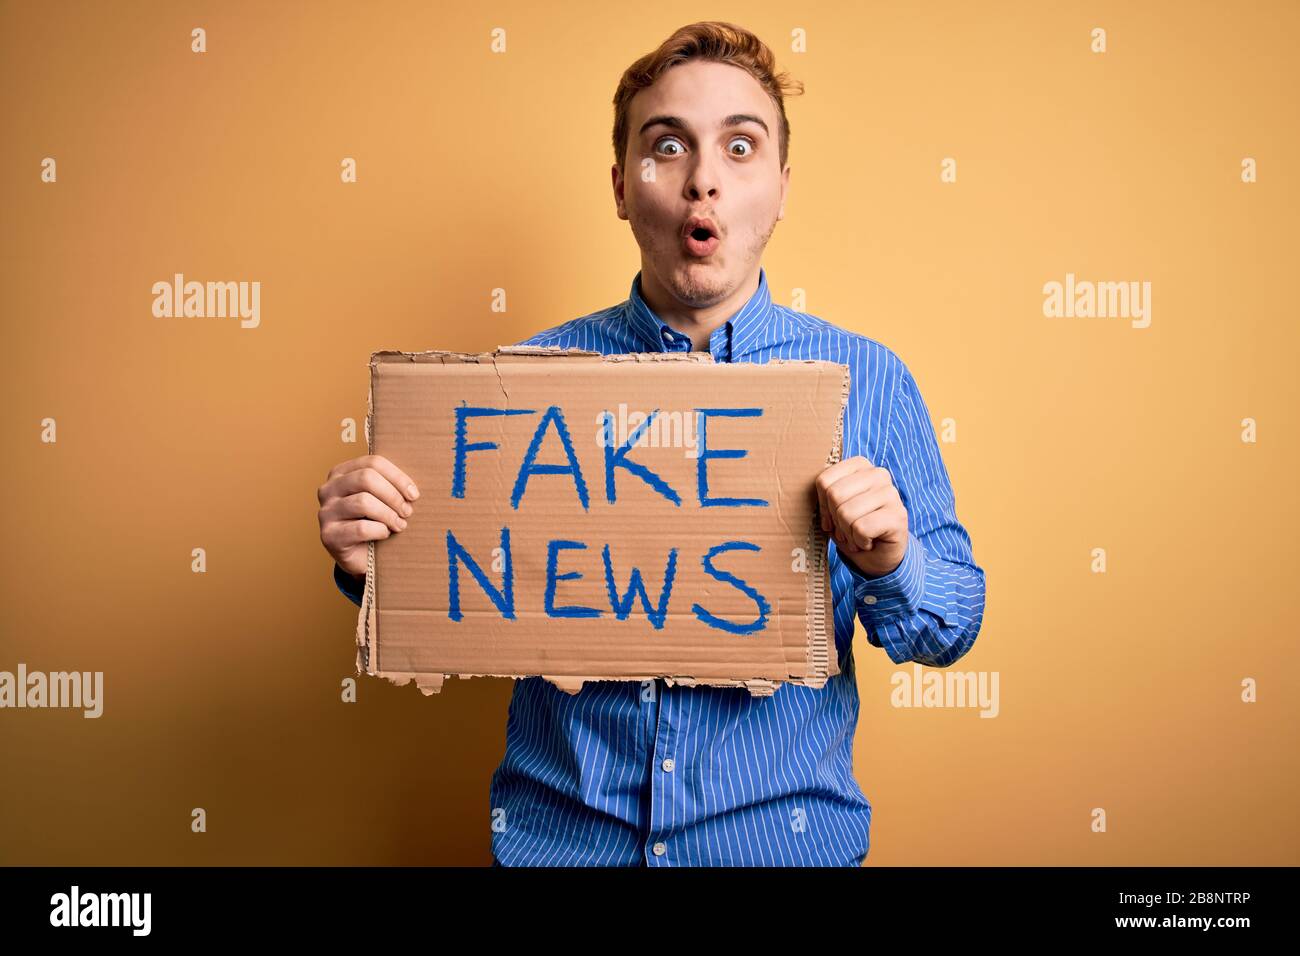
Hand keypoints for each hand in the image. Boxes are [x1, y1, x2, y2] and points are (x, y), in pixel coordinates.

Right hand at [317, 455, 419, 578]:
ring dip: (388, 515)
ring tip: (399, 524)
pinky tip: (385, 535)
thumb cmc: (373, 521)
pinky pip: (361, 528)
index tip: (413, 494)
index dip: (397, 477)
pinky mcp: (329, 535)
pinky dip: (380, 531)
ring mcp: (326, 512)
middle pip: (366, 478)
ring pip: (363, 502)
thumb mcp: (380, 498)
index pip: (372, 463)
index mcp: (341, 473)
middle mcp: (328, 489)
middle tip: (407, 511)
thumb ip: (389, 485)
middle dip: (393, 495)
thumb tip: (413, 487)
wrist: (360, 556)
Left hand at [814, 456, 908, 577]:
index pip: (824, 481)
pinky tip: (869, 542)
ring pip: (846, 513)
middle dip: (836, 521)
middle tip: (847, 531)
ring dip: (848, 534)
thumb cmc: (854, 529)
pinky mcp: (898, 515)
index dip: (823, 506)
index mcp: (860, 466)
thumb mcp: (834, 509)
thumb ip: (825, 495)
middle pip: (834, 495)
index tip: (831, 519)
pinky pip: (861, 528)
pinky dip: (860, 542)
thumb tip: (810, 493)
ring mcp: (891, 493)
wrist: (881, 556)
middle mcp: (878, 474)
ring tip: (858, 537)